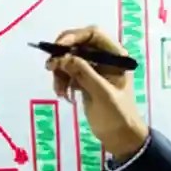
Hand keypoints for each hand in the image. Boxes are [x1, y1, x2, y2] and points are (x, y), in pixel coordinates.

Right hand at [46, 25, 147, 160]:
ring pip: (69, 59)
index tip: (58, 48)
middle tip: (50, 68)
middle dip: (62, 55)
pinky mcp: (84, 80)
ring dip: (60, 72)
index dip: (74, 36)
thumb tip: (64, 57)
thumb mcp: (102, 93)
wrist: (119, 136)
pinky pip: (67, 72)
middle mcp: (104, 58)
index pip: (93, 34)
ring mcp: (93, 69)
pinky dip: (62, 81)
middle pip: (77, 45)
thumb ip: (84, 73)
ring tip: (60, 91)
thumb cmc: (118, 114)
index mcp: (115, 55)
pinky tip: (64, 95)